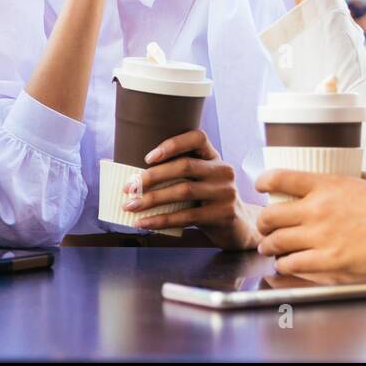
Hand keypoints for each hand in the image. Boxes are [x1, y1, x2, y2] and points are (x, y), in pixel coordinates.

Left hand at [122, 130, 260, 250]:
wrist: (237, 227)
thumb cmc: (207, 201)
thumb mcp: (200, 181)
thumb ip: (179, 174)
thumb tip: (133, 177)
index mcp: (214, 157)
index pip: (198, 138)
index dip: (173, 144)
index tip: (148, 158)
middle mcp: (222, 171)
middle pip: (184, 166)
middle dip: (152, 176)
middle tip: (128, 187)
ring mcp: (225, 192)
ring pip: (183, 191)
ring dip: (152, 199)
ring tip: (130, 205)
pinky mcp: (223, 214)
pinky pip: (186, 216)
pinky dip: (161, 220)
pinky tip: (144, 222)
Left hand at [254, 170, 365, 277]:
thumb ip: (356, 182)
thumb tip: (359, 178)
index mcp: (328, 185)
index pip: (281, 177)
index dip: (264, 181)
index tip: (260, 185)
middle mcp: (318, 209)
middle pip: (271, 215)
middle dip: (264, 223)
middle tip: (264, 227)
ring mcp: (321, 236)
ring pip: (277, 242)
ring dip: (269, 247)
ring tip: (269, 249)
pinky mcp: (329, 261)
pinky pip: (293, 263)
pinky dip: (284, 265)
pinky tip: (285, 265)